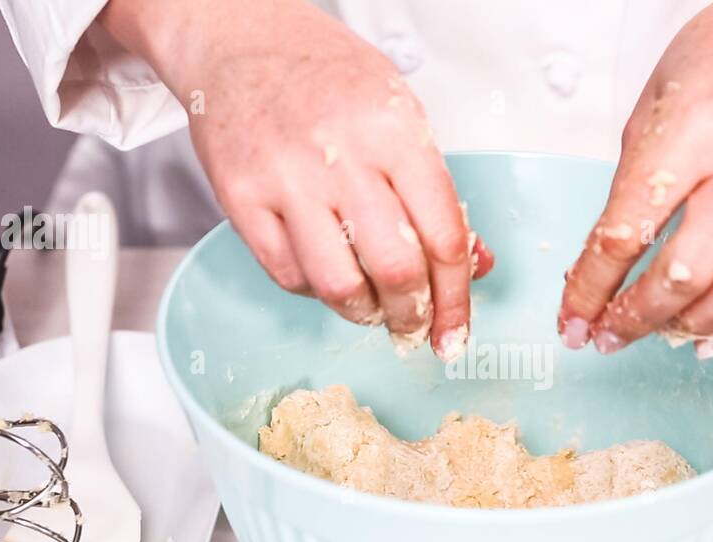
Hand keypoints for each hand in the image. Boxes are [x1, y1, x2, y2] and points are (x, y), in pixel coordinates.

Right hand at [101, 0, 493, 359]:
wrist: (239, 39)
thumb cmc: (325, 76)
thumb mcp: (400, 115)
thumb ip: (436, 193)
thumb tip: (472, 264)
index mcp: (393, 131)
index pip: (444, 236)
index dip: (457, 298)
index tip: (456, 331)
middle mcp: (340, 156)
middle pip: (397, 270)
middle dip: (414, 316)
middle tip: (415, 326)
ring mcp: (286, 180)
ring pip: (339, 285)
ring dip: (365, 312)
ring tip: (372, 305)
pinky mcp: (240, 200)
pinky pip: (289, 276)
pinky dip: (316, 292)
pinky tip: (328, 273)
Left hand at [557, 0, 712, 355]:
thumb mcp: (648, 111)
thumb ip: (628, 190)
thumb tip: (602, 268)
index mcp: (690, 133)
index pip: (628, 230)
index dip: (591, 287)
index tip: (572, 319)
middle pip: (688, 270)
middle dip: (638, 317)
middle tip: (609, 335)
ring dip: (698, 325)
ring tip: (665, 332)